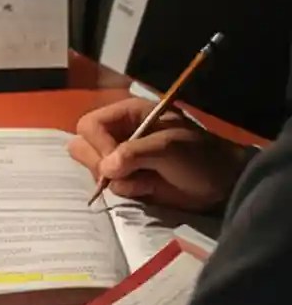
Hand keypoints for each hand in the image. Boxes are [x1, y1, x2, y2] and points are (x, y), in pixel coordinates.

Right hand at [67, 97, 249, 211]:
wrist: (221, 185)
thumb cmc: (199, 157)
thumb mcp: (169, 148)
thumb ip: (134, 153)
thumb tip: (106, 169)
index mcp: (128, 114)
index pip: (89, 125)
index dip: (98, 143)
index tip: (116, 162)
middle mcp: (119, 133)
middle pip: (82, 146)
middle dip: (99, 163)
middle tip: (123, 173)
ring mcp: (121, 157)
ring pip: (93, 168)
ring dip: (115, 179)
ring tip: (143, 180)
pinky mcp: (126, 179)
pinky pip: (108, 186)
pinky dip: (126, 190)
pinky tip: (148, 188)